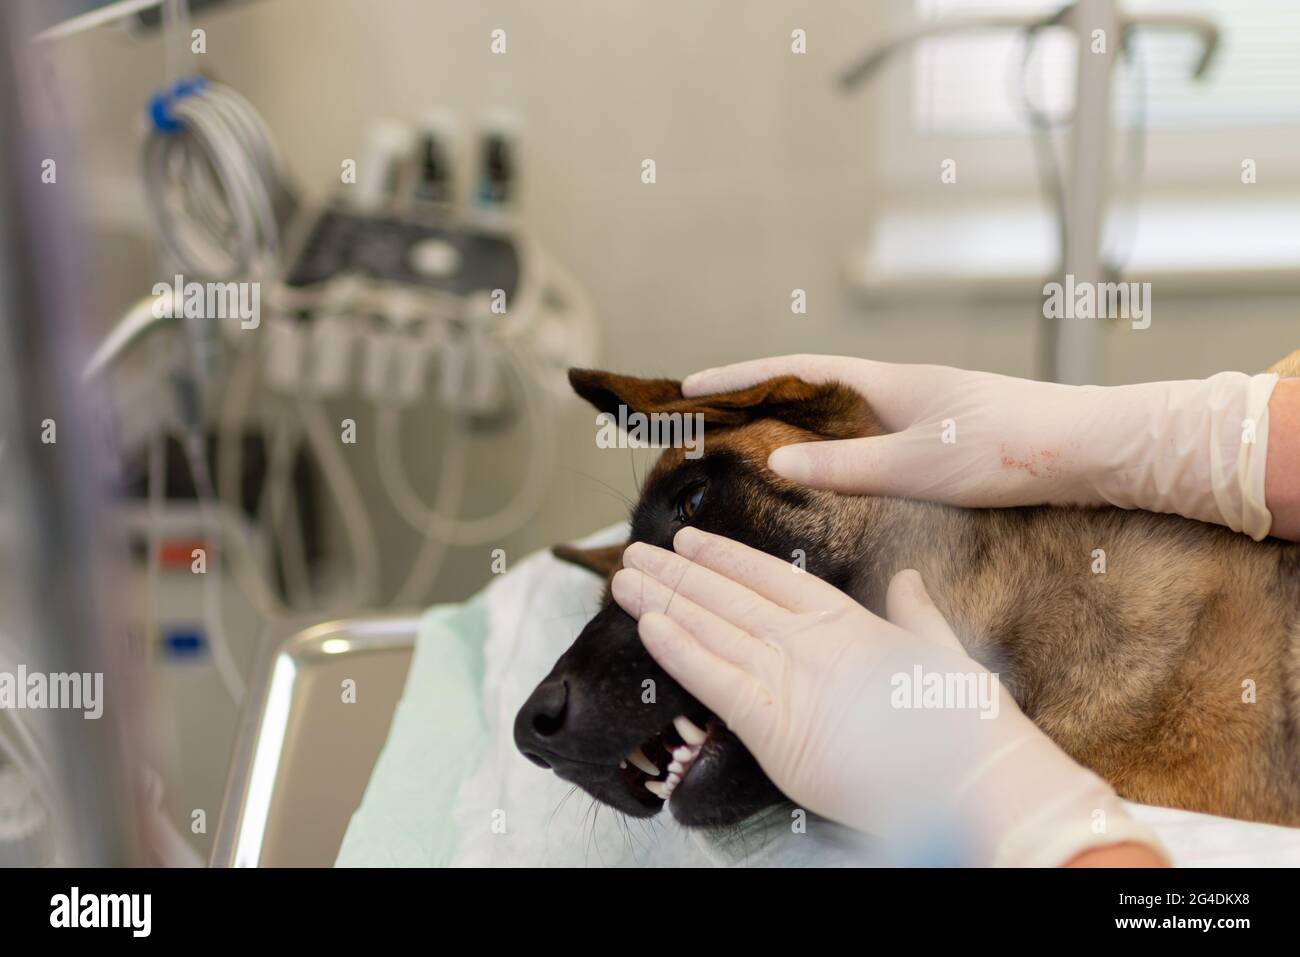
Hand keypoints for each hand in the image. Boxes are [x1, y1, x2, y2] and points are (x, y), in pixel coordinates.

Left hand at [612, 526, 1165, 866]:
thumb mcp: (941, 653)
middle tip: (635, 551)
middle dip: (676, 574)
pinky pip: (714, 679)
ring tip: (624, 578)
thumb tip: (907, 579)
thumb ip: (915, 612)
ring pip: (711, 629)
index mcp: (847, 621)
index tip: (688, 540)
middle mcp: (810, 641)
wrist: (974, 780)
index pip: (768, 578)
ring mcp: (790, 678)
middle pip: (726, 598)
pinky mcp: (774, 725)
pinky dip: (678, 650)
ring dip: (663, 601)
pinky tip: (647, 625)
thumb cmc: (964, 724)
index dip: (722, 557)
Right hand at [684, 355, 1279, 538]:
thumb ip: (846, 466)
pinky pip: (860, 437)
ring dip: (786, 425)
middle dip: (751, 401)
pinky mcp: (933, 439)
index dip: (737, 379)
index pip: (791, 372)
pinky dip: (825, 447)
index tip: (689, 387)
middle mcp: (892, 391)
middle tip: (702, 419)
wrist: (1090, 448)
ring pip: (833, 415)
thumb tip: (777, 461)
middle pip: (805, 389)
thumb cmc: (1010, 447)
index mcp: (881, 384)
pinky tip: (819, 471)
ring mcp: (913, 413)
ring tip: (742, 446)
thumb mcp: (919, 464)